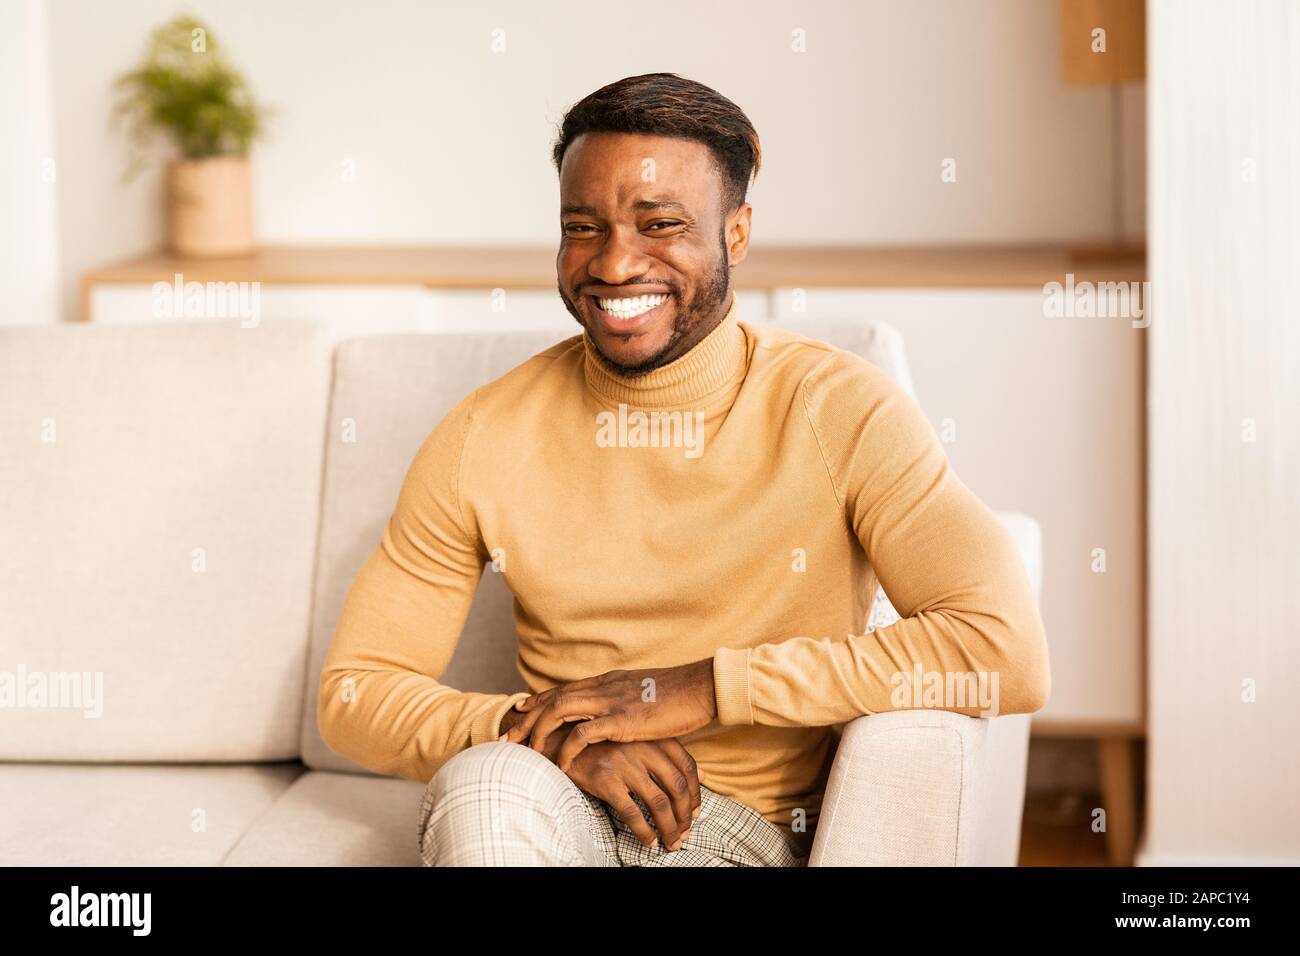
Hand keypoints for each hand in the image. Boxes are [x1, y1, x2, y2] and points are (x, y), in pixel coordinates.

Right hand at [499, 709, 701, 849]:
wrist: (561, 741)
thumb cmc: (604, 745)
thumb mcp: (637, 741)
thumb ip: (666, 755)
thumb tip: (703, 776)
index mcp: (654, 736)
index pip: (687, 766)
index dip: (696, 793)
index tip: (695, 813)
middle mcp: (643, 747)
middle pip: (677, 786)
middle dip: (685, 815)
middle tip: (684, 833)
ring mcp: (624, 762)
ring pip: (659, 802)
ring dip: (669, 827)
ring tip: (671, 842)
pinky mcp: (606, 778)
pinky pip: (632, 812)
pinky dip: (644, 832)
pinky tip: (649, 842)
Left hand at [500, 660, 717, 772]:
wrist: (701, 687)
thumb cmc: (678, 694)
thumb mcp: (643, 694)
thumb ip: (624, 701)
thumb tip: (616, 714)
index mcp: (608, 681)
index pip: (564, 688)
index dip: (539, 700)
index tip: (519, 712)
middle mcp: (604, 687)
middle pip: (553, 699)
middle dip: (527, 720)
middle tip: (507, 738)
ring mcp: (611, 701)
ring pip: (560, 710)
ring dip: (539, 731)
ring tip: (527, 752)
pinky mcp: (623, 719)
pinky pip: (584, 733)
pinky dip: (566, 747)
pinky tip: (560, 763)